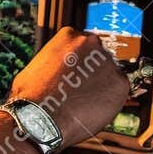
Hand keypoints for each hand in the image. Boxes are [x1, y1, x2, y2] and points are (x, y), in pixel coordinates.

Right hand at [6, 27, 130, 148]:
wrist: (41, 118)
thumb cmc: (32, 97)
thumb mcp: (37, 67)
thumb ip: (55, 62)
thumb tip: (59, 70)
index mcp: (69, 35)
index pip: (83, 44)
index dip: (80, 62)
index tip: (76, 74)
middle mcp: (91, 43)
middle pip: (98, 56)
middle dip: (93, 72)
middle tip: (81, 90)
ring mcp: (108, 61)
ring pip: (109, 74)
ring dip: (101, 86)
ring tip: (84, 104)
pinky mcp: (120, 83)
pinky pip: (118, 91)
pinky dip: (110, 101)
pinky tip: (93, 111)